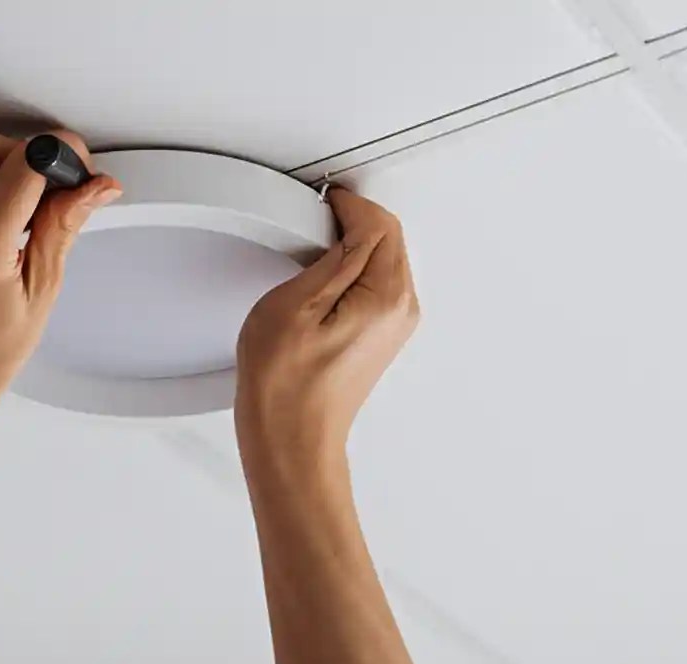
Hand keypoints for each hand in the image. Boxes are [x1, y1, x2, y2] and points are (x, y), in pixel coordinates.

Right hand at [236, 188, 419, 458]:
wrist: (290, 439)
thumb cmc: (284, 386)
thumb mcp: (295, 302)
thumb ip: (333, 257)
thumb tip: (350, 227)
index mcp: (388, 297)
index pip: (380, 224)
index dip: (348, 204)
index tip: (321, 201)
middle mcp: (402, 310)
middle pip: (388, 239)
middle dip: (354, 221)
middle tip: (313, 220)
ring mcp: (394, 326)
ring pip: (382, 261)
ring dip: (351, 246)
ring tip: (312, 252)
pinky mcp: (380, 337)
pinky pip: (375, 286)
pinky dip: (352, 271)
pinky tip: (322, 282)